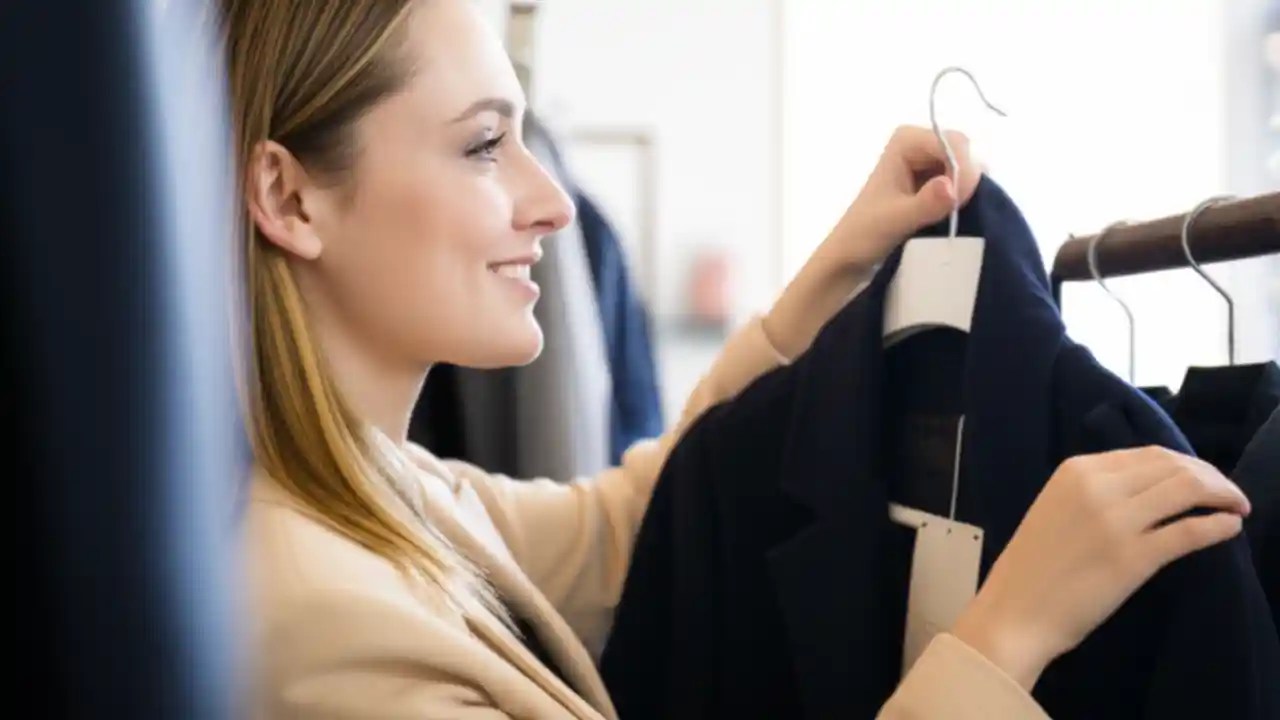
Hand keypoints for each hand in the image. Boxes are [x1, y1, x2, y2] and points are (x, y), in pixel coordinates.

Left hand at [826, 124, 983, 269]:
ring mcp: (929, 161)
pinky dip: (963, 198)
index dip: (962, 170)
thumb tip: (951, 186)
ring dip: (965, 192)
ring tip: (950, 215)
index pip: (953, 143)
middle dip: (965, 180)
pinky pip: (963, 182)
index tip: (957, 202)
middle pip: (964, 152)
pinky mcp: (935, 180)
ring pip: (968, 168)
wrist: (852, 253)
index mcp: (906, 140)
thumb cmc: (865, 233)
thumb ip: (925, 203)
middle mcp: (920, 143)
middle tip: (955, 210)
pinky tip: (952, 214)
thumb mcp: (896, 220)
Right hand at [952, 446, 1249, 689]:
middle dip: (1211, 476)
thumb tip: (1150, 486)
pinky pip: (1190, 531)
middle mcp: (1097, 487)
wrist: (1014, 611)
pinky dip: (1218, 526)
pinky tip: (1230, 528)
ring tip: (1237, 507)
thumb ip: (1094, 491)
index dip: (1186, 464)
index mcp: (1075, 470)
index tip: (1202, 480)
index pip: (1148, 453)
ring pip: (1187, 489)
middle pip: (1173, 465)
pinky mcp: (1134, 558)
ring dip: (1223, 494)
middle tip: (1228, 495)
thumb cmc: (1033, 566)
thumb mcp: (1057, 508)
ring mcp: (1116, 521)